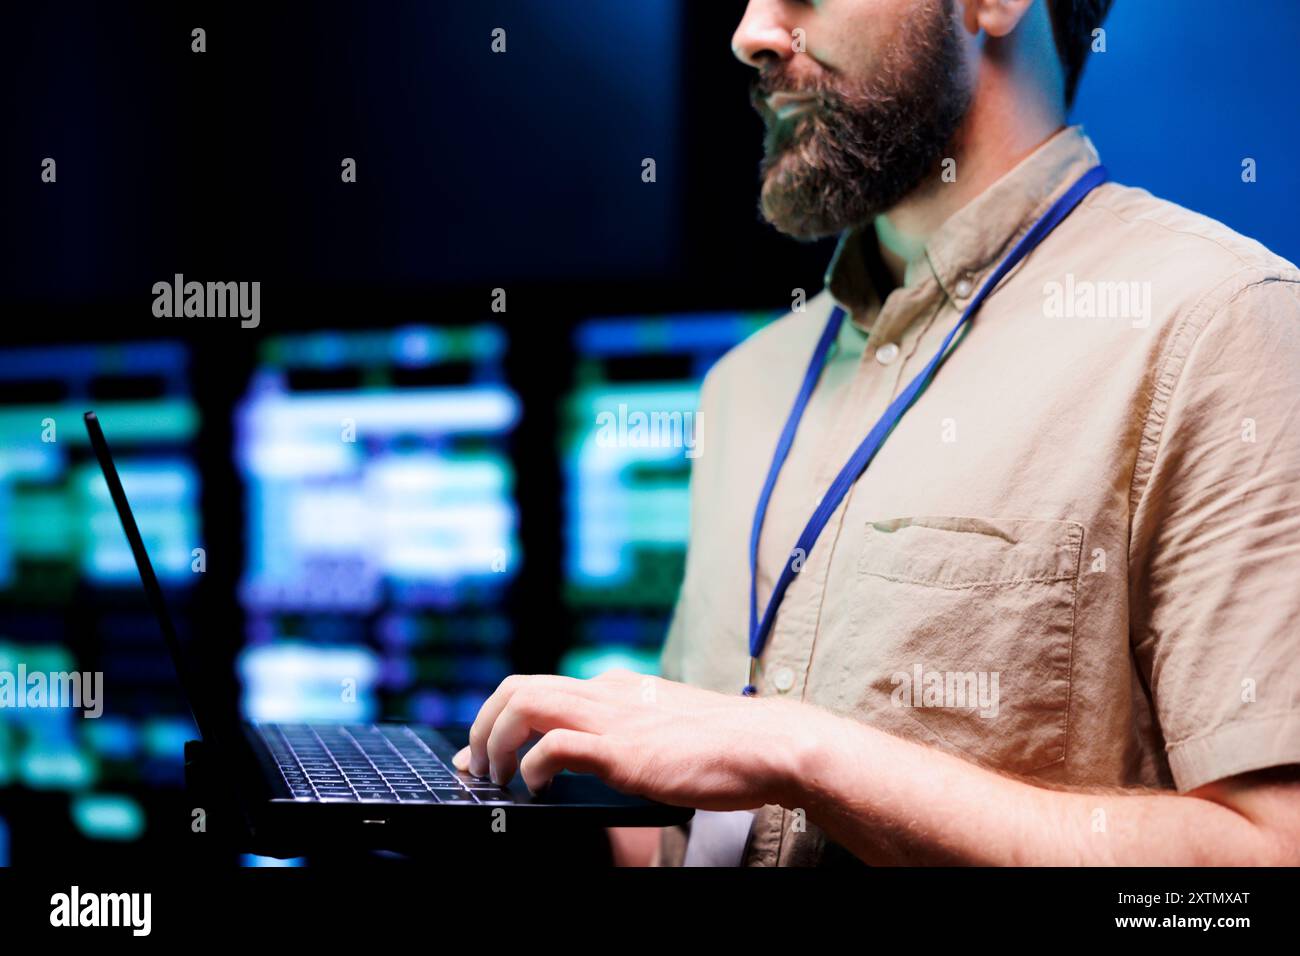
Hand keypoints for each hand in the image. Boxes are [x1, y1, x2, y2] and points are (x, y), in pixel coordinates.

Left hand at [451, 669, 820, 810]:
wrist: (767, 744)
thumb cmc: (726, 745)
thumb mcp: (664, 728)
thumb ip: (630, 732)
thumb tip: (600, 755)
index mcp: (615, 688)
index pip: (539, 685)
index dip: (499, 715)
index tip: (484, 749)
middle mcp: (605, 693)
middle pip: (517, 686)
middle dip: (483, 725)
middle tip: (477, 767)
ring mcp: (612, 718)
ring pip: (523, 705)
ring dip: (495, 743)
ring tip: (495, 779)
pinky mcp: (622, 750)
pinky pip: (552, 747)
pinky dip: (531, 767)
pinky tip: (538, 789)